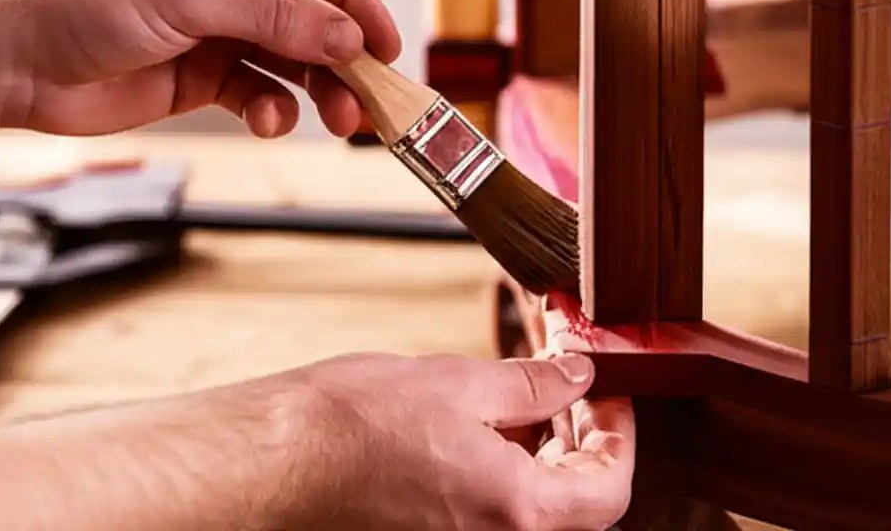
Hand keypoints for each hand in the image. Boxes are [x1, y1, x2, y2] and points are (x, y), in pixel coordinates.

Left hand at [0, 0, 399, 137]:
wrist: (15, 58)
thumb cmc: (84, 0)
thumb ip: (272, 14)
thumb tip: (345, 35)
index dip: (356, 3)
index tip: (383, 44)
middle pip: (314, 21)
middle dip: (345, 61)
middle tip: (368, 97)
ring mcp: (218, 36)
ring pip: (294, 65)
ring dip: (320, 93)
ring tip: (338, 120)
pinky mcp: (203, 81)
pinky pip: (260, 96)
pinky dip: (274, 112)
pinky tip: (268, 121)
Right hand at [210, 351, 635, 529]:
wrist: (273, 463)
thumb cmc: (352, 425)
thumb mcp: (461, 383)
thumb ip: (535, 384)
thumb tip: (578, 373)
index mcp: (517, 512)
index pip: (610, 487)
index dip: (617, 432)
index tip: (604, 388)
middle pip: (580, 506)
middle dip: (583, 441)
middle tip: (570, 386)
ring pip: (538, 512)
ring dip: (547, 458)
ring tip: (525, 397)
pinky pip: (496, 518)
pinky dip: (509, 476)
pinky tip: (488, 427)